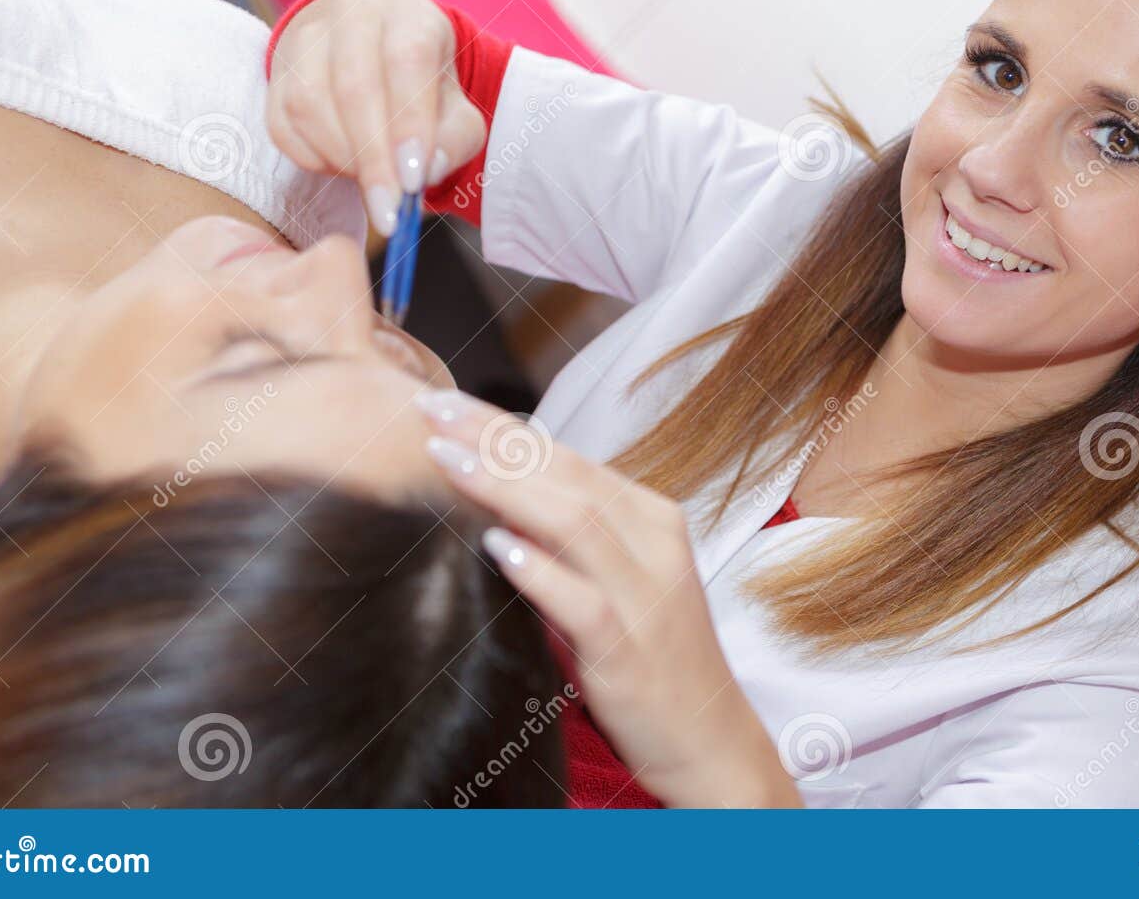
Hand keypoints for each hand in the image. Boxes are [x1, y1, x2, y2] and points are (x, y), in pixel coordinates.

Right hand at [266, 0, 487, 236]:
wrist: (374, 59)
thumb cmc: (424, 91)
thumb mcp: (458, 112)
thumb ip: (455, 139)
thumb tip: (429, 168)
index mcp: (411, 16)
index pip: (408, 58)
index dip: (410, 122)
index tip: (414, 180)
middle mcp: (354, 14)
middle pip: (354, 85)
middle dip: (373, 160)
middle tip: (389, 210)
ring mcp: (307, 39)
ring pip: (310, 105)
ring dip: (342, 160)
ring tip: (371, 182)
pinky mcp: (277, 75)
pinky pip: (284, 126)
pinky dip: (314, 159)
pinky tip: (342, 165)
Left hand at [412, 388, 800, 807]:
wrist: (707, 739)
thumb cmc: (652, 655)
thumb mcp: (618, 578)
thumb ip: (572, 534)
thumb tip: (497, 490)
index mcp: (651, 517)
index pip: (567, 456)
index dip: (503, 425)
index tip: (444, 400)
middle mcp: (654, 543)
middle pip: (565, 474)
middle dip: (493, 437)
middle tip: (430, 407)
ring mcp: (647, 593)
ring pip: (573, 521)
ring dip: (504, 486)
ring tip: (446, 459)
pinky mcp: (630, 647)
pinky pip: (581, 600)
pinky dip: (537, 569)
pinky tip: (493, 545)